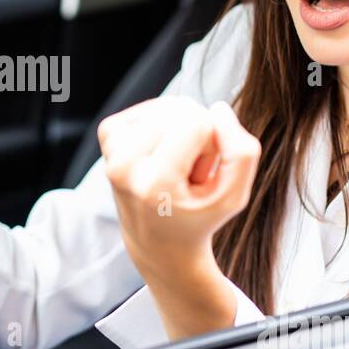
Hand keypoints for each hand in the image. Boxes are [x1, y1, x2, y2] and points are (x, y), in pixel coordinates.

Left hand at [98, 96, 259, 328]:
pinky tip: (163, 153)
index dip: (212, 143)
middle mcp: (124, 165)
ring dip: (181, 131)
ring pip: (167, 105)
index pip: (196, 121)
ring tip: (176, 167)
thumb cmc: (198, 218)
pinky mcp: (107, 134)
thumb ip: (242, 152)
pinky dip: (164, 123)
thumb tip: (218, 108)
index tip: (201, 177)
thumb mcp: (233, 197)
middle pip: (181, 110)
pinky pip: (149, 106)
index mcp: (153, 182)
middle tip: (188, 175)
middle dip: (198, 137)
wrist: (157, 243)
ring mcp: (111, 149)